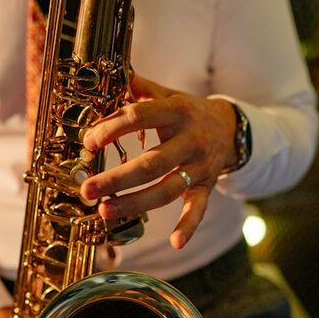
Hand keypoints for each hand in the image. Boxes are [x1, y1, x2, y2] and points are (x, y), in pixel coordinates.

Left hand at [80, 74, 237, 248]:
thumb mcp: (167, 95)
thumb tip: (110, 74)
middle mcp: (190, 140)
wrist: (231, 127)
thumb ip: (139, 89)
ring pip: (167, 189)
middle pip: (151, 163)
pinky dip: (189, 226)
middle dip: (117, 178)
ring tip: (104, 211)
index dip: (112, 129)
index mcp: (176, 112)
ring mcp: (199, 166)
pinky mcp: (207, 185)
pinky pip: (199, 208)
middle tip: (87, 189)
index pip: (140, 117)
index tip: (88, 142)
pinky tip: (175, 243)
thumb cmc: (187, 111)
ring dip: (136, 203)